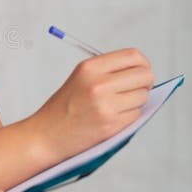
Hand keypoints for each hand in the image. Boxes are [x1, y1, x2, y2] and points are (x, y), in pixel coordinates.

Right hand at [31, 48, 153, 162]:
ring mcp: (105, 105)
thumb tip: (142, 71)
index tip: (140, 72)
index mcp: (90, 68)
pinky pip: (135, 115)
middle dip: (145, 83)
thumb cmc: (64, 107)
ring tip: (119, 106)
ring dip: (136, 101)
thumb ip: (108, 71)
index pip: (133, 56)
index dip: (143, 64)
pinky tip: (113, 118)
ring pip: (143, 96)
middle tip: (135, 90)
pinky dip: (129, 116)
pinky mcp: (111, 125)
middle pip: (144, 75)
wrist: (46, 135)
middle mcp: (98, 84)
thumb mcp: (80, 78)